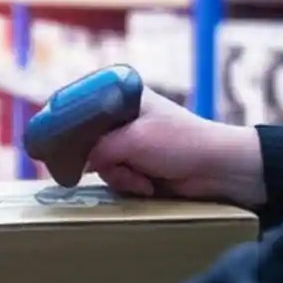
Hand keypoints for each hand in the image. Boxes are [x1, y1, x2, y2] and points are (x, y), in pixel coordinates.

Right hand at [86, 86, 265, 207]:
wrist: (220, 170)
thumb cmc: (180, 143)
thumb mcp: (132, 140)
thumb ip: (99, 149)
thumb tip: (81, 163)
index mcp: (123, 97)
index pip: (83, 106)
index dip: (70, 125)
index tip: (62, 143)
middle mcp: (124, 117)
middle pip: (89, 140)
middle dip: (103, 160)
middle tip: (118, 166)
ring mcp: (131, 143)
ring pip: (101, 163)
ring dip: (120, 176)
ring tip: (142, 179)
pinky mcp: (138, 165)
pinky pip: (116, 176)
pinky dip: (129, 184)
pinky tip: (148, 185)